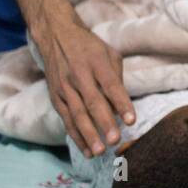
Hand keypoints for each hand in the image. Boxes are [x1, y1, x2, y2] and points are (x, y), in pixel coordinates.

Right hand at [33, 17, 134, 157]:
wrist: (56, 36)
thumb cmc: (89, 47)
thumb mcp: (108, 53)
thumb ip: (116, 77)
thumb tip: (122, 106)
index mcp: (96, 62)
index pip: (111, 85)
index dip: (121, 103)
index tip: (131, 121)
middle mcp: (78, 75)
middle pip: (92, 102)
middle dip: (104, 123)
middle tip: (115, 141)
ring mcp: (64, 87)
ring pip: (77, 114)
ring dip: (89, 135)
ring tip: (100, 151)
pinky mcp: (55, 97)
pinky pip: (67, 120)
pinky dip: (76, 136)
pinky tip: (87, 150)